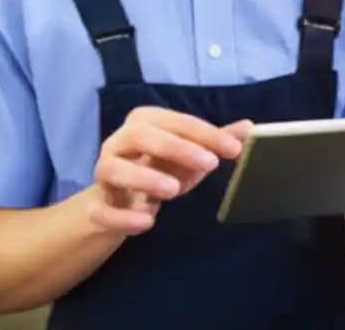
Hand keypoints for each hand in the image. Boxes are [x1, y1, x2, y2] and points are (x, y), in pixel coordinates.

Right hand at [89, 107, 252, 233]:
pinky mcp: (95, 206)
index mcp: (144, 123)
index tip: (233, 149)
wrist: (120, 203)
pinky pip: (100, 210)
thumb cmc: (160, 169)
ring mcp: (103, 173)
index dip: (205, 133)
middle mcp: (118, 142)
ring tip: (174, 190)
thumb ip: (216, 142)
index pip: (174, 121)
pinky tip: (147, 222)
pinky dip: (121, 217)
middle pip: (139, 135)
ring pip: (112, 168)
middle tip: (209, 164)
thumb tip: (249, 128)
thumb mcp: (190, 155)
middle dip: (175, 147)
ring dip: (143, 178)